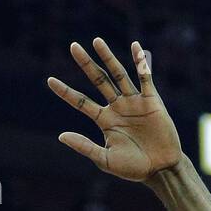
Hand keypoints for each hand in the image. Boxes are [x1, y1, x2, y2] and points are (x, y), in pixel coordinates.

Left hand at [47, 38, 182, 182]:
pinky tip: (135, 47)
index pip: (81, 101)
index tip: (49, 81)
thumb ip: (84, 146)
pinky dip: (141, 63)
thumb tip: (61, 136)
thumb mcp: (105, 159)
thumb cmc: (133, 168)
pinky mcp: (151, 100)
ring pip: (118, 74)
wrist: (160, 169)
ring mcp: (134, 102)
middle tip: (73, 46)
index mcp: (104, 120)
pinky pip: (145, 78)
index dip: (66, 92)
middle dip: (86, 64)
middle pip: (98, 80)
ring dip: (108, 57)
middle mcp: (117, 107)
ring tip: (96, 41)